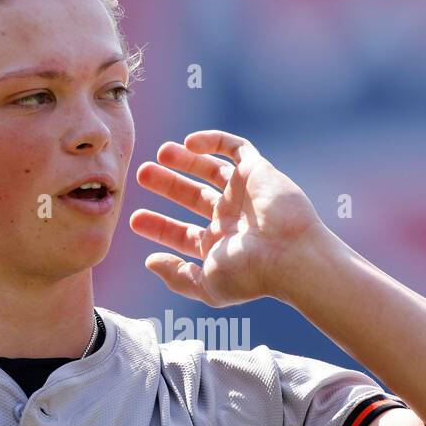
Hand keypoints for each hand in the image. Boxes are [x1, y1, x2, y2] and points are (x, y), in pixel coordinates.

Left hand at [129, 130, 332, 306]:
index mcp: (219, 245)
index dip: (158, 226)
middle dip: (166, 184)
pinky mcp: (257, 171)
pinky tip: (189, 143)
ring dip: (184, 160)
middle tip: (141, 174)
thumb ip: (177, 276)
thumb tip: (150, 262)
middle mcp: (230, 218)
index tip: (134, 219)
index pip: (182, 233)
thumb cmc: (251, 274)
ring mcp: (243, 194)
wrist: (291, 254)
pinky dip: (212, 140)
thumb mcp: (207, 284)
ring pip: (209, 170)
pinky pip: (234, 148)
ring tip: (161, 153)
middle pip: (192, 196)